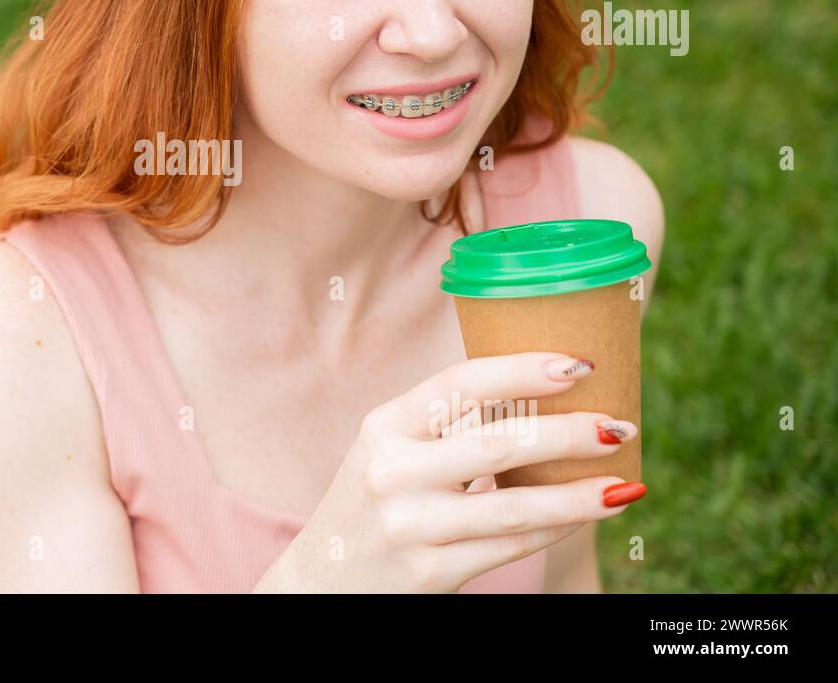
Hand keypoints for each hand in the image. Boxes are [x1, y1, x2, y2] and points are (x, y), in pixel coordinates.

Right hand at [253, 351, 640, 592]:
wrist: (321, 582)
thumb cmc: (373, 504)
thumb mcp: (388, 452)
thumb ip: (443, 426)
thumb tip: (541, 394)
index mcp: (383, 427)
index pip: (458, 384)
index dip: (522, 370)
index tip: (578, 365)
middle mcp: (392, 472)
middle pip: (496, 443)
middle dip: (569, 432)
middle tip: (620, 425)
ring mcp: (410, 525)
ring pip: (514, 505)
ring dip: (579, 492)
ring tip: (625, 480)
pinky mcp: (430, 571)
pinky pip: (511, 546)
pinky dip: (557, 528)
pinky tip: (587, 513)